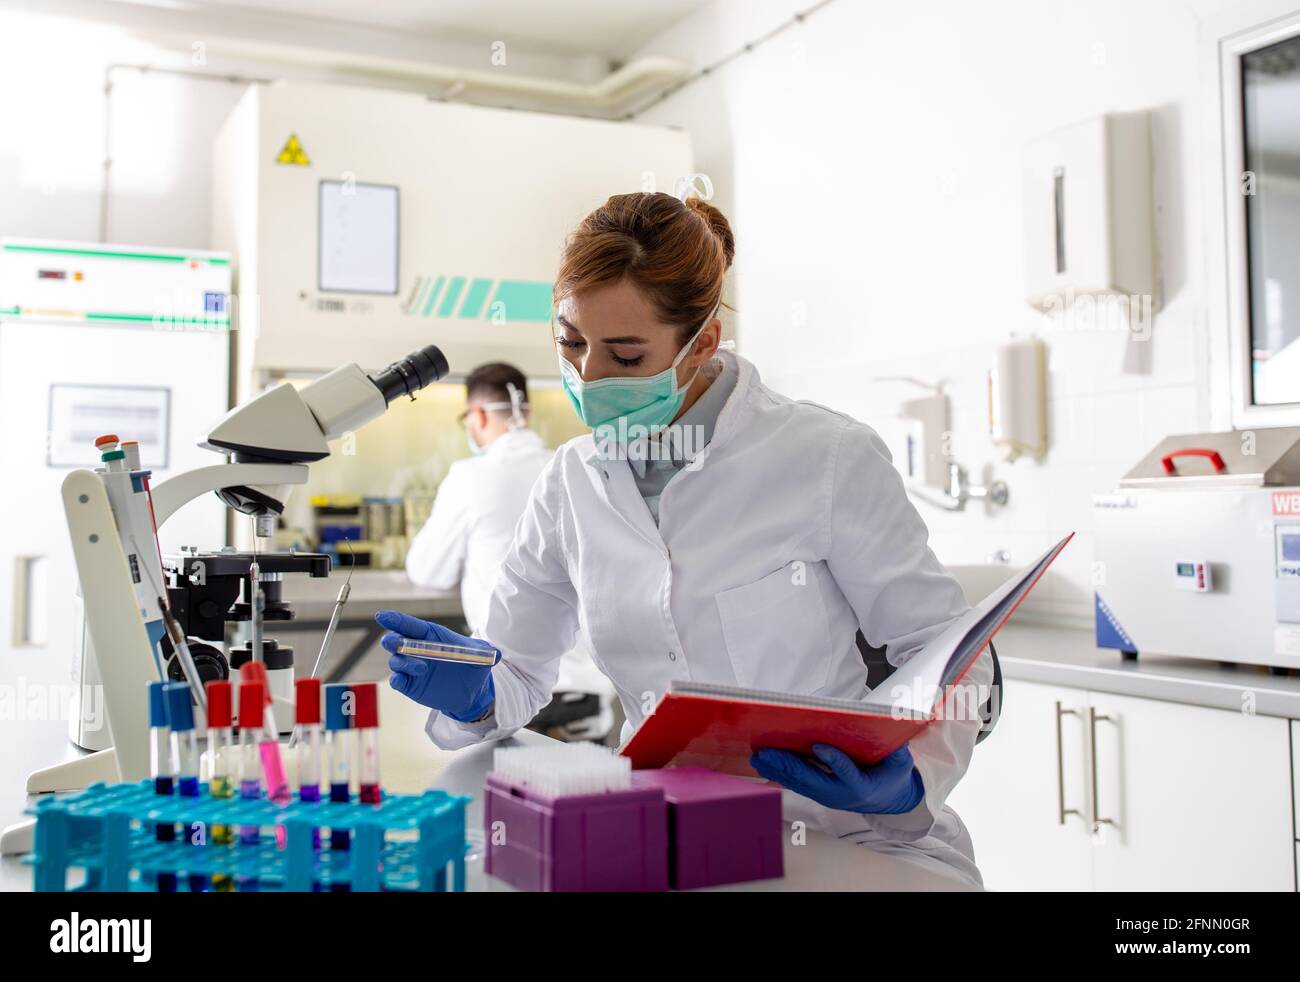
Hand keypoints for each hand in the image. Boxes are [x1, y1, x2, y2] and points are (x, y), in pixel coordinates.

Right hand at [376, 611, 496, 722]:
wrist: (472, 692)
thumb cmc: (474, 665)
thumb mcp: (483, 656)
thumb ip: (488, 652)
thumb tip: (498, 654)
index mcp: (431, 635)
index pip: (410, 625)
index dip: (396, 619)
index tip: (382, 615)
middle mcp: (417, 649)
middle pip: (396, 640)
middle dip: (393, 639)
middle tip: (396, 642)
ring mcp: (412, 667)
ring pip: (396, 661)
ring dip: (404, 663)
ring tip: (423, 668)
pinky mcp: (410, 685)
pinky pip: (397, 681)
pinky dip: (397, 680)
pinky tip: (402, 680)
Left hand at [750, 743, 924, 814]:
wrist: (886, 800)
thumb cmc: (892, 777)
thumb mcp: (900, 765)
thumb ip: (898, 752)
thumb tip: (891, 731)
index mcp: (861, 786)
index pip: (846, 772)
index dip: (834, 760)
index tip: (819, 745)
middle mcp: (839, 794)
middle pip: (811, 779)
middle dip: (788, 765)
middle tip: (767, 752)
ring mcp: (826, 795)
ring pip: (798, 782)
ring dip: (777, 769)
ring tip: (759, 757)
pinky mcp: (818, 793)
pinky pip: (796, 784)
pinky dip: (778, 774)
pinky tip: (763, 765)